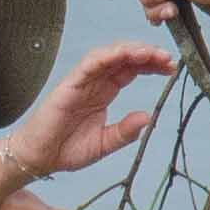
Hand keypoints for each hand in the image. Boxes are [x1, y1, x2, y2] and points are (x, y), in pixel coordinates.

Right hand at [1, 41, 176, 176]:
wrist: (39, 159)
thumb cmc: (66, 149)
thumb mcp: (105, 144)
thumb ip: (125, 131)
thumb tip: (148, 117)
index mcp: (104, 92)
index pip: (131, 70)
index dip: (151, 65)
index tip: (170, 67)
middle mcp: (94, 83)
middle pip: (123, 58)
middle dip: (146, 54)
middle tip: (167, 58)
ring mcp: (81, 82)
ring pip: (108, 56)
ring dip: (129, 51)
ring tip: (150, 53)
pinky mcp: (68, 86)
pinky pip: (87, 65)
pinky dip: (106, 57)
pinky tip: (123, 55)